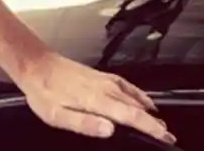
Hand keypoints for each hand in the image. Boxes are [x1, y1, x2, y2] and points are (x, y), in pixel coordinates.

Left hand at [13, 51, 175, 144]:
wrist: (35, 65)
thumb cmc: (43, 91)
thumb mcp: (56, 115)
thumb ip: (84, 123)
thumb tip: (110, 130)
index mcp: (96, 100)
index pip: (131, 116)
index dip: (151, 128)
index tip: (166, 137)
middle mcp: (105, 88)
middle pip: (137, 108)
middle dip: (154, 123)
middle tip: (168, 137)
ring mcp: (103, 80)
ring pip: (134, 97)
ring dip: (149, 111)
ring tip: (160, 125)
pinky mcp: (100, 76)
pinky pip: (126, 85)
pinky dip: (139, 94)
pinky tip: (144, 100)